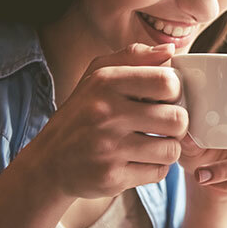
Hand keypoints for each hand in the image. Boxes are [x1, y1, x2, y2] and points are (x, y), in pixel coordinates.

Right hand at [24, 43, 187, 198]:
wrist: (49, 161)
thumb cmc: (83, 113)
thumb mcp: (98, 75)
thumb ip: (135, 56)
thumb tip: (170, 50)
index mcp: (106, 82)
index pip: (167, 82)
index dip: (175, 91)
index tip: (165, 98)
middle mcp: (106, 113)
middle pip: (177, 119)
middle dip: (177, 124)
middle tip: (164, 125)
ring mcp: (108, 148)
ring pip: (172, 149)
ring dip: (169, 148)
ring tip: (155, 143)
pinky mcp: (111, 177)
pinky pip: (158, 173)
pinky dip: (156, 168)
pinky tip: (141, 160)